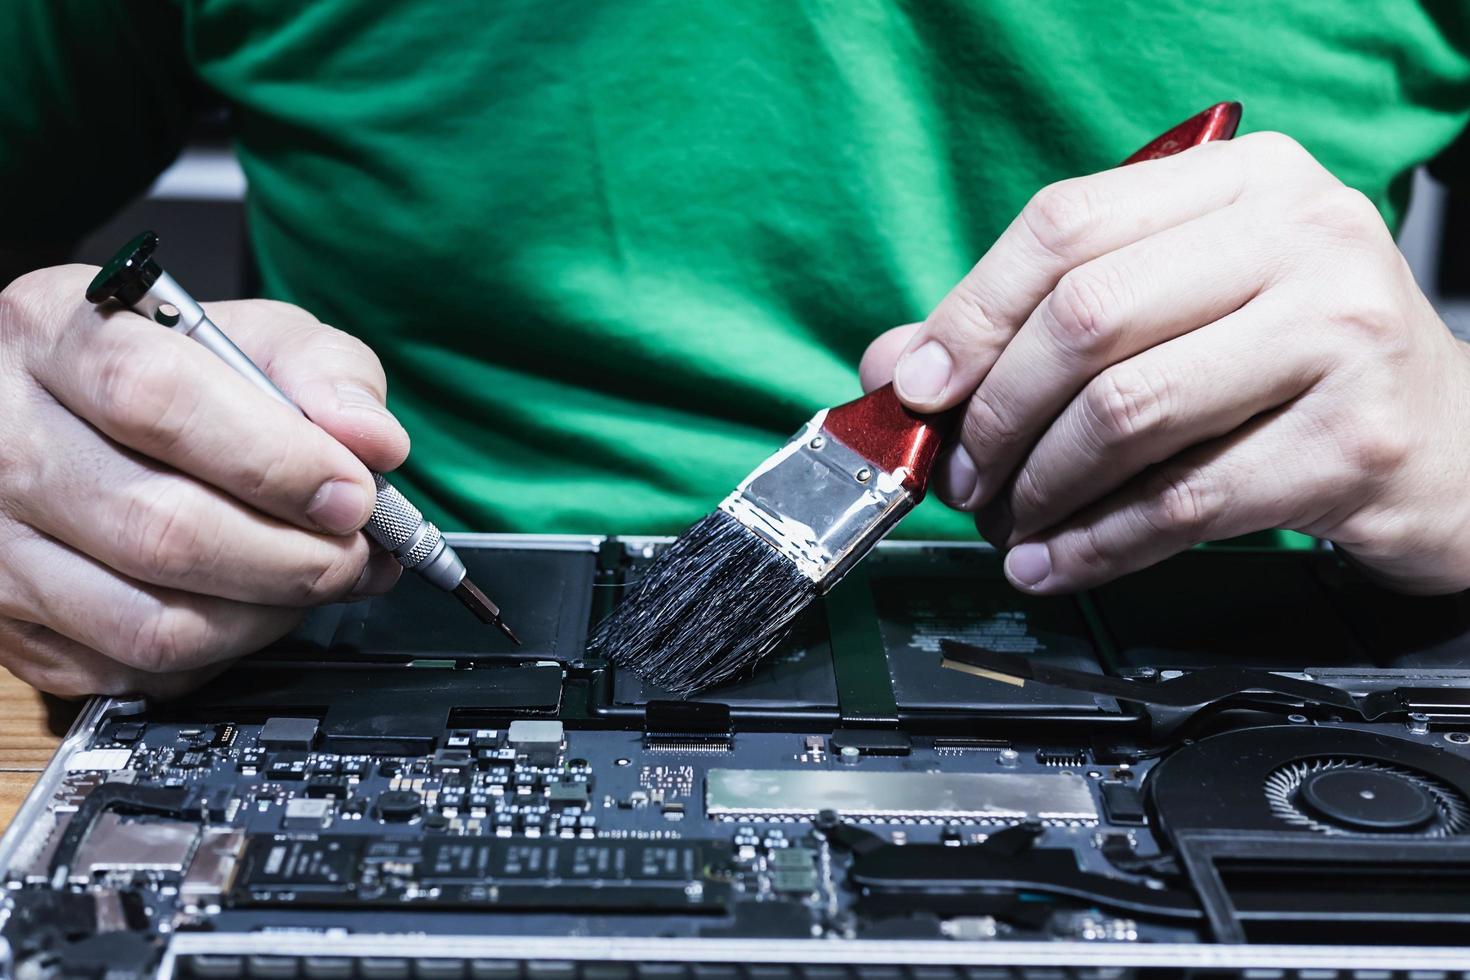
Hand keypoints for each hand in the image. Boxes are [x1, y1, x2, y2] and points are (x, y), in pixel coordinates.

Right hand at [0, 265, 409, 696]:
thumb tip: (373, 442)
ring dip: (265, 617)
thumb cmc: (161, 368)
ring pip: (150, 622)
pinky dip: (217, 655)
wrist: (60, 410)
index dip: (275, 461)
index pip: (161, 403)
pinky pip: (131, 671)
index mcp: (56, 334)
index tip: (352, 492)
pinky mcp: (7, 625)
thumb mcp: (247, 334)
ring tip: (316, 580)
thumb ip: (322, 372)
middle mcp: (5, 439)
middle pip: (161, 529)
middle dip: (293, 558)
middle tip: (354, 552)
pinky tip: (251, 610)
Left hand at [861, 133, 1469, 595]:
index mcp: (1243, 179)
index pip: (1064, 225)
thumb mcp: (1180, 313)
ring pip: (1127, 411)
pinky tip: (1057, 562)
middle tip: (966, 473)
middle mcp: (1300, 234)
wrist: (1453, 446)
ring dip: (1042, 486)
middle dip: (997, 412)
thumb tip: (900, 366)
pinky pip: (1182, 502)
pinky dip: (1096, 544)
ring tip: (1011, 522)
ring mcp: (1339, 333)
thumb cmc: (1295, 370)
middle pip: (1086, 318)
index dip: (971, 312)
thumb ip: (1039, 324)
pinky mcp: (1356, 441)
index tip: (921, 385)